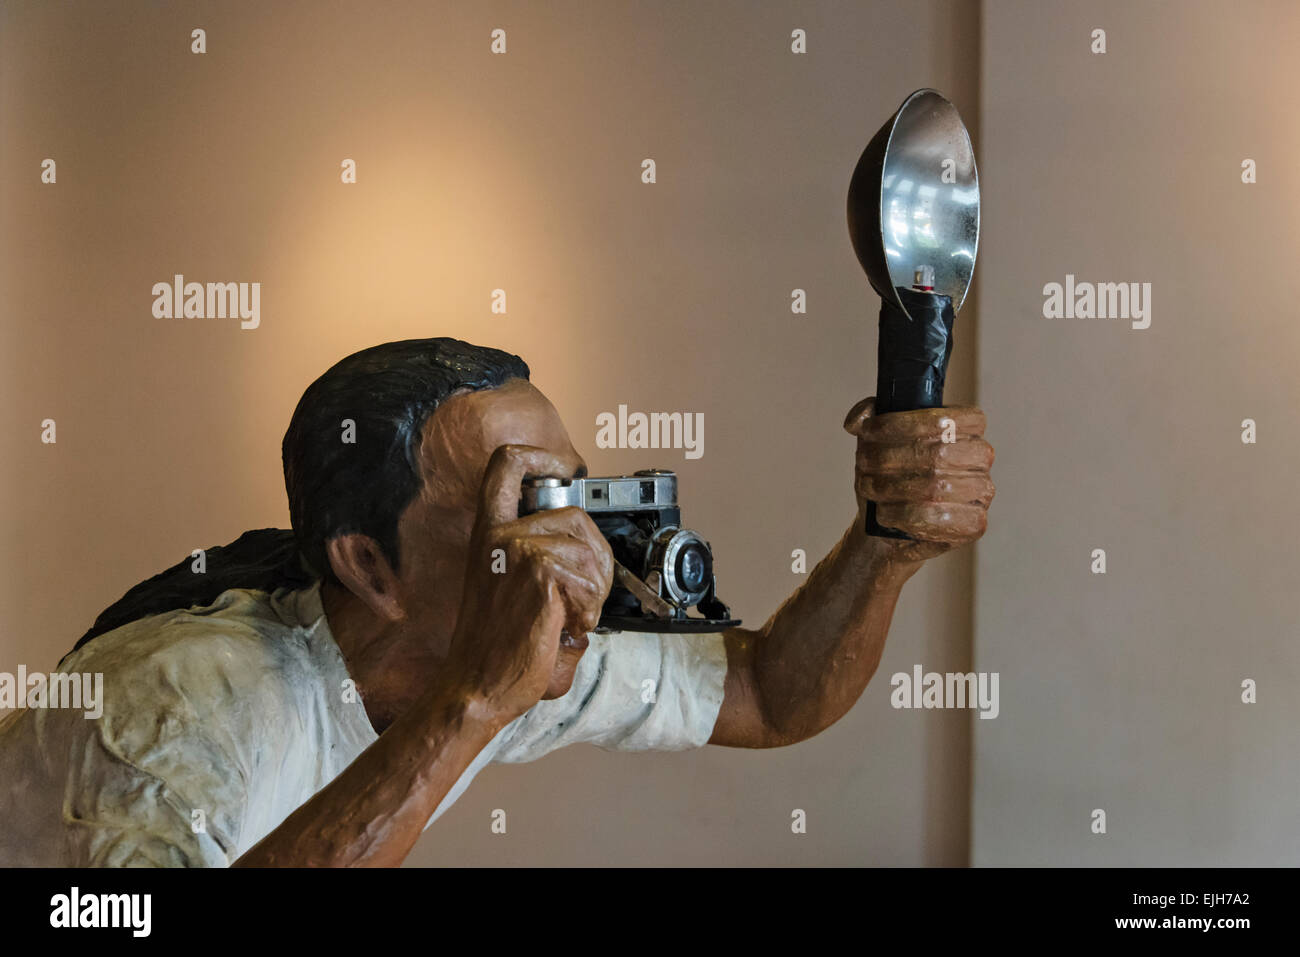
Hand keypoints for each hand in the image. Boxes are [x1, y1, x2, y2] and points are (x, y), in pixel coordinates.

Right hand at [442, 445, 613, 722]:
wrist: (477, 685)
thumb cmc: (496, 645)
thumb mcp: (508, 583)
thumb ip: (535, 553)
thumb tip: (584, 540)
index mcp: (490, 532)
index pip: (506, 465)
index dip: (542, 455)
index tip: (566, 466)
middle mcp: (500, 534)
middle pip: (577, 516)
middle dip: (594, 559)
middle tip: (577, 597)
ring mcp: (518, 550)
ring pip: (591, 552)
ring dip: (593, 592)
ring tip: (564, 616)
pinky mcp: (539, 573)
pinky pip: (591, 582)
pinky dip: (588, 611)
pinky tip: (562, 626)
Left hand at [843, 398, 994, 563]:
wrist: (888, 524)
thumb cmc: (889, 476)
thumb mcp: (874, 441)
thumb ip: (867, 416)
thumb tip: (857, 419)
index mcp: (966, 427)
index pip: (949, 418)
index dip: (904, 423)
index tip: (870, 431)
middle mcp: (980, 457)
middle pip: (937, 452)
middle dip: (889, 456)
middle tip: (864, 462)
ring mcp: (982, 491)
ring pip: (935, 486)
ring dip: (891, 486)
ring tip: (869, 487)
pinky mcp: (973, 524)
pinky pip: (936, 518)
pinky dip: (901, 514)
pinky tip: (885, 511)